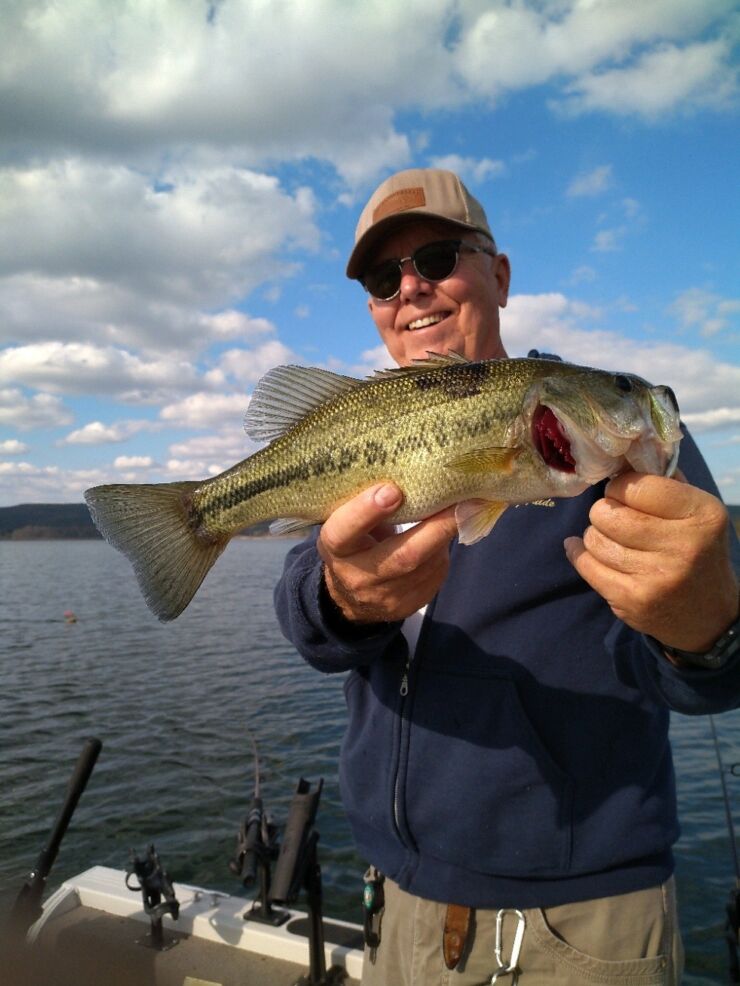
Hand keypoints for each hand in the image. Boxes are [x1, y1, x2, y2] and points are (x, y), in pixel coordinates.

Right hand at [317, 483, 458, 623]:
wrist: (350, 598)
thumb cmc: (353, 544)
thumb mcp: (344, 524)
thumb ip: (366, 504)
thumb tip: (409, 473)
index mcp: (337, 548)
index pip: (345, 531)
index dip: (367, 511)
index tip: (393, 490)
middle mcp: (358, 576)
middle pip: (404, 556)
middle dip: (436, 528)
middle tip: (462, 502)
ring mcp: (386, 597)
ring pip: (427, 566)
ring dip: (446, 537)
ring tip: (465, 511)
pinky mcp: (408, 606)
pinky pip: (435, 575)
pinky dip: (444, 551)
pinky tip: (448, 534)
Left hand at [564, 471, 738, 651]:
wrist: (710, 615)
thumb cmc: (696, 551)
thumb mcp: (696, 512)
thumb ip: (664, 482)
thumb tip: (622, 457)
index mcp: (701, 514)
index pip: (636, 486)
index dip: (619, 487)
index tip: (621, 493)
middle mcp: (683, 546)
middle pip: (609, 514)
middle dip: (603, 512)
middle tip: (614, 518)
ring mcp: (656, 577)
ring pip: (595, 539)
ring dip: (595, 536)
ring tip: (611, 539)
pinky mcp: (632, 601)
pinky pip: (587, 566)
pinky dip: (578, 553)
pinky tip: (580, 548)